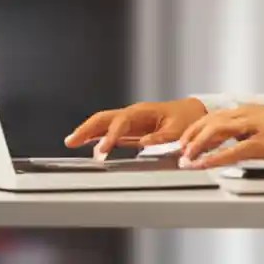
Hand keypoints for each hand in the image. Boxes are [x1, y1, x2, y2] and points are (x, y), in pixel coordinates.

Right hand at [65, 98, 208, 159]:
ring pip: (103, 122)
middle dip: (87, 129)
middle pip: (104, 118)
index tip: (101, 150)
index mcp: (143, 112)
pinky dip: (97, 135)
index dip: (109, 136)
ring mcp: (130, 120)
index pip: (120, 122)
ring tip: (71, 141)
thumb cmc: (185, 119)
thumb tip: (143, 143)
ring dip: (87, 131)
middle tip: (71, 141)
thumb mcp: (178, 130)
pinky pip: (110, 129)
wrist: (191, 112)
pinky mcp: (130, 128)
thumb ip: (160, 137)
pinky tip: (88, 142)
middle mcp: (133, 114)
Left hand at [176, 104, 263, 168]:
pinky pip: (236, 150)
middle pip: (212, 121)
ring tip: (187, 157)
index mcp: (251, 111)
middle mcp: (252, 114)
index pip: (215, 116)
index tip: (184, 140)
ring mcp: (259, 127)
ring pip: (219, 130)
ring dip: (199, 144)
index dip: (196, 128)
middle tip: (180, 151)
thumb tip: (231, 143)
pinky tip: (207, 163)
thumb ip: (250, 131)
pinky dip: (217, 157)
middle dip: (191, 135)